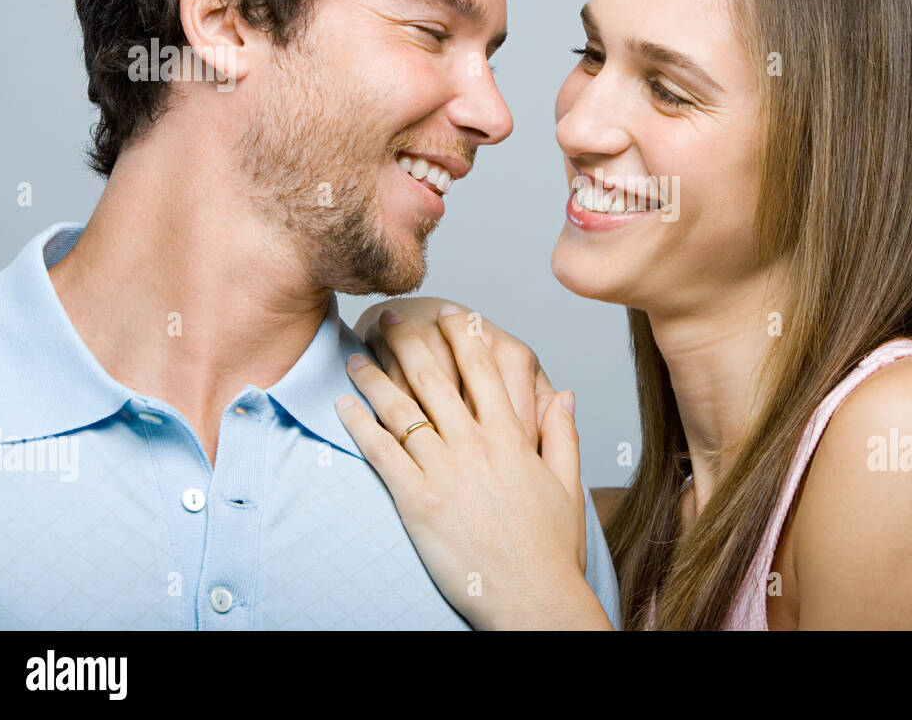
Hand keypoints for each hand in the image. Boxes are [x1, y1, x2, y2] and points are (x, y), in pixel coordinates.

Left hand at [336, 303, 611, 629]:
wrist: (532, 598)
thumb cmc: (552, 548)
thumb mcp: (567, 485)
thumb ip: (562, 434)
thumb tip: (563, 395)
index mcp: (511, 438)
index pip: (483, 371)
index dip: (464, 336)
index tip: (451, 313)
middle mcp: (475, 447)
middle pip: (435, 378)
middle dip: (410, 340)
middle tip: (391, 317)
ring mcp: (444, 473)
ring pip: (401, 411)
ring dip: (375, 377)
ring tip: (357, 354)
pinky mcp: (418, 503)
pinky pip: (382, 454)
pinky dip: (360, 425)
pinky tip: (344, 406)